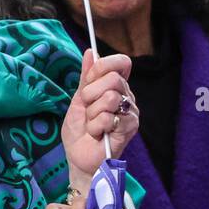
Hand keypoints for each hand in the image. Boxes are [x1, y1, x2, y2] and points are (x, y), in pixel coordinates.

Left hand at [61, 50, 137, 180]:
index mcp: (115, 87)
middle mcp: (127, 96)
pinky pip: (109, 117)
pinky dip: (95, 126)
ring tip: (92, 124)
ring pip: (110, 97)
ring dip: (92, 113)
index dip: (102, 67)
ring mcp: (131, 112)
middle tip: (87, 109)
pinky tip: (97, 134)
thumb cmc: (79, 131)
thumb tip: (90, 52)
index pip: (120, 63)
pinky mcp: (130, 127)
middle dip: (90, 94)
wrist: (78, 157)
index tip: (88, 82)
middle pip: (112, 78)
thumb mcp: (78, 100)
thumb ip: (86, 78)